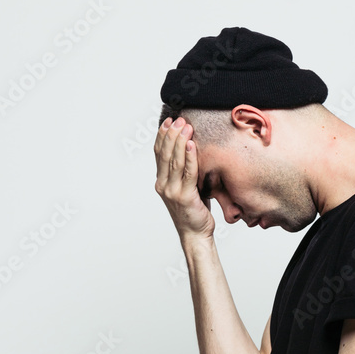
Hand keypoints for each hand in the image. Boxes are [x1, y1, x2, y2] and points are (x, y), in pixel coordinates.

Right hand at [154, 116, 215, 240]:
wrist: (196, 234)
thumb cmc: (193, 212)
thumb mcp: (187, 188)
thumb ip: (184, 172)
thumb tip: (191, 151)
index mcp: (161, 182)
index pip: (158, 154)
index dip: (162, 136)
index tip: (169, 121)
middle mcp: (163, 185)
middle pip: (165, 154)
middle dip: (172, 134)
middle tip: (179, 119)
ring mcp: (172, 191)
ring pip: (175, 160)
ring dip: (180, 141)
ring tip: (185, 125)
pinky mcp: (184, 196)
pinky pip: (188, 172)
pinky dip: (190, 157)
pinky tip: (192, 144)